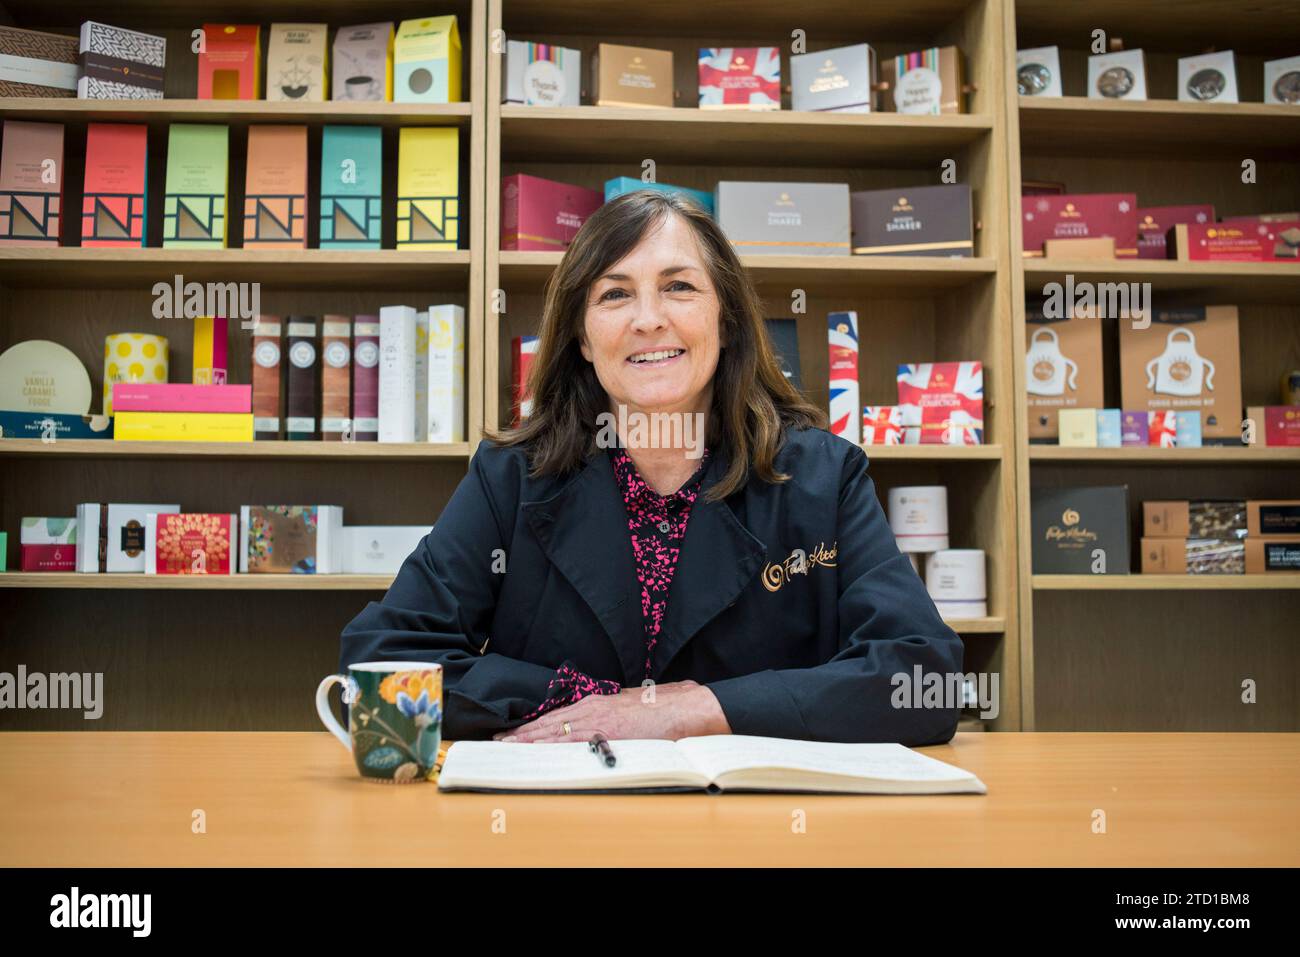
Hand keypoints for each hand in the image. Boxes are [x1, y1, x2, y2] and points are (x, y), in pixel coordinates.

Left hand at [492, 680, 730, 742]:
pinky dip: (550, 745)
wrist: (688, 707)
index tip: (514, 732)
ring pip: (554, 730)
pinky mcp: (606, 732)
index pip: (557, 716)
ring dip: (529, 740)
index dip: (534, 726)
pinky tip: (535, 751)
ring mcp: (598, 720)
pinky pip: (572, 741)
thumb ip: (614, 713)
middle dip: (523, 733)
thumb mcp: (632, 707)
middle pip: (549, 722)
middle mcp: (592, 709)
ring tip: (506, 746)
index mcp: (597, 703)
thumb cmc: (666, 707)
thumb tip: (606, 723)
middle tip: (498, 741)